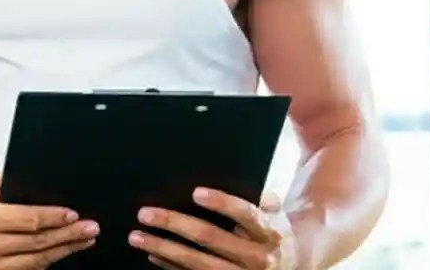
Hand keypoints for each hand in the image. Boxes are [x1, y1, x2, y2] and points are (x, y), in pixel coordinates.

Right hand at [0, 172, 99, 269]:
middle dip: (68, 236)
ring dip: (63, 251)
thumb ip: (9, 184)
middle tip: (91, 229)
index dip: (54, 218)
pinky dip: (45, 263)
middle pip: (36, 242)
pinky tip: (60, 253)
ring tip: (83, 242)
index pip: (27, 220)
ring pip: (34, 261)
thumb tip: (41, 184)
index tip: (75, 214)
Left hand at [130, 188, 297, 268]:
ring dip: (163, 249)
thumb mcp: (273, 212)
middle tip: (145, 213)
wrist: (293, 267)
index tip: (195, 192)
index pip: (245, 214)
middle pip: (210, 238)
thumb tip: (229, 169)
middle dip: (174, 225)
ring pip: (197, 264)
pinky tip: (152, 255)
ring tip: (136, 236)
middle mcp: (258, 257)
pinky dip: (170, 267)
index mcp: (269, 231)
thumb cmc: (270, 230)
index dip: (222, 203)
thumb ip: (260, 196)